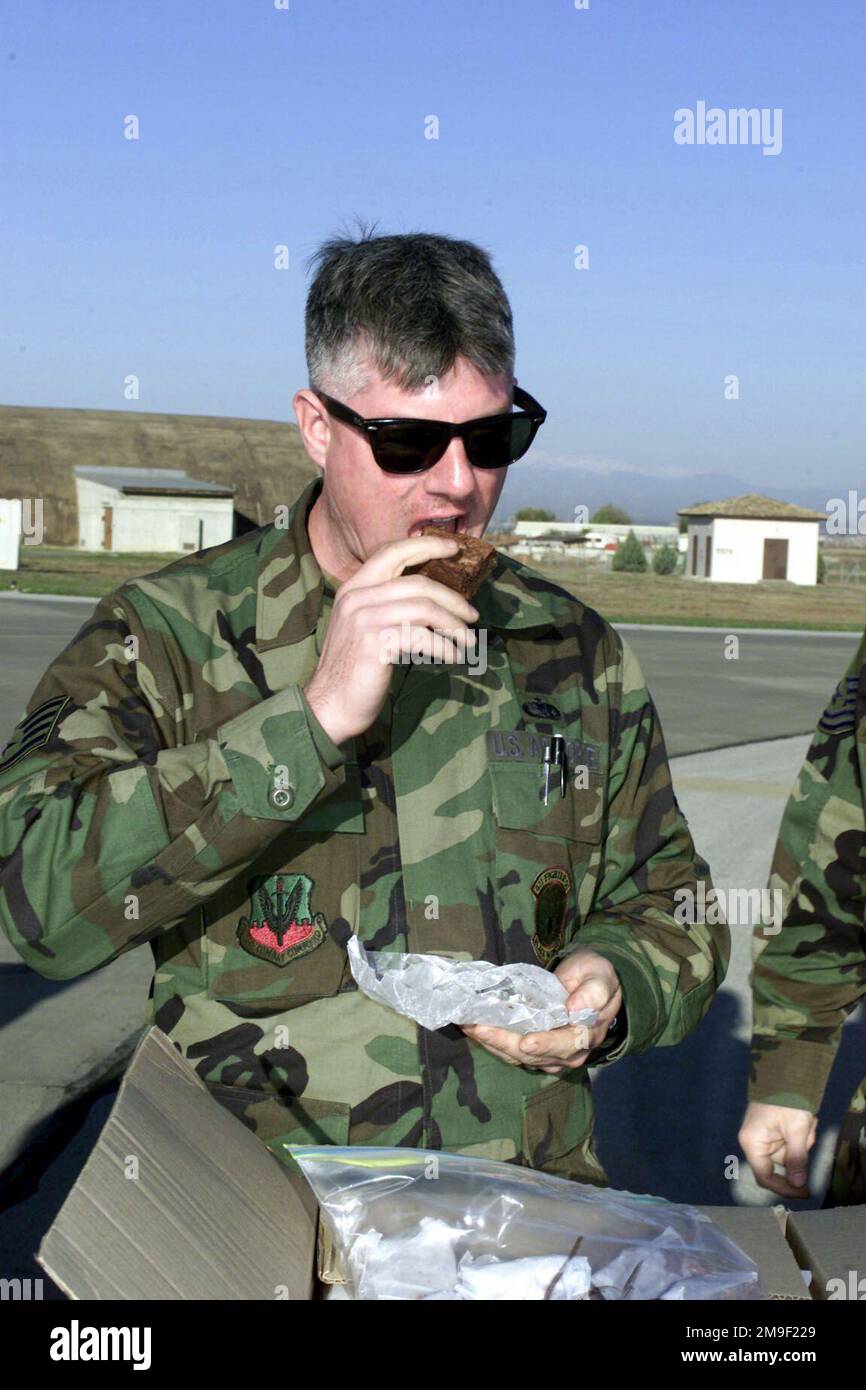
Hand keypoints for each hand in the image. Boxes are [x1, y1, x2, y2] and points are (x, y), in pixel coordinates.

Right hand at [303, 534, 478, 745]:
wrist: (330, 705)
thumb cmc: (353, 668)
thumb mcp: (363, 626)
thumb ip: (385, 605)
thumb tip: (431, 598)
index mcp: (354, 587)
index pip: (393, 552)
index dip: (426, 546)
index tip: (455, 549)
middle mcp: (357, 597)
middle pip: (419, 583)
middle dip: (453, 599)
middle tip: (472, 616)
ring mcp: (364, 619)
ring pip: (424, 609)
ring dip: (454, 625)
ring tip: (467, 641)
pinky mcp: (375, 643)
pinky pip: (422, 637)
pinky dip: (444, 647)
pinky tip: (451, 657)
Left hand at [461, 950, 621, 1073]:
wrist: (591, 982)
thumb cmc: (596, 977)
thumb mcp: (601, 976)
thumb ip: (594, 992)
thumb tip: (577, 1008)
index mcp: (586, 1036)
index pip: (564, 1045)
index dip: (544, 1045)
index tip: (526, 1042)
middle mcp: (567, 1052)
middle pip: (533, 1055)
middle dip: (503, 1042)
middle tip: (479, 1027)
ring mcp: (549, 1054)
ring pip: (517, 1056)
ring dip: (492, 1042)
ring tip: (469, 1025)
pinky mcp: (534, 1050)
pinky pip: (511, 1051)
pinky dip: (492, 1041)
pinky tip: (474, 1028)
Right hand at [738, 1101, 816, 1198]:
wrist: (784, 1074)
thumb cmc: (786, 1100)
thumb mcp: (796, 1129)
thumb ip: (796, 1158)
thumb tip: (798, 1185)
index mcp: (752, 1143)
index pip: (765, 1177)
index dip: (785, 1188)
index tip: (805, 1191)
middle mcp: (754, 1142)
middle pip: (780, 1164)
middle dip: (798, 1154)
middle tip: (807, 1133)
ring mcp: (763, 1136)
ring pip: (788, 1153)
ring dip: (802, 1142)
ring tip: (806, 1122)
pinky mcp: (772, 1131)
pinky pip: (789, 1143)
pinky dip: (800, 1136)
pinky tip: (803, 1121)